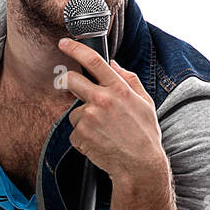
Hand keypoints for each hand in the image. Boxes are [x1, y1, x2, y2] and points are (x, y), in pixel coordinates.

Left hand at [57, 37, 164, 181]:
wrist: (139, 166)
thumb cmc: (144, 135)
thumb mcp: (145, 102)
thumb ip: (129, 80)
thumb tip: (113, 65)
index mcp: (119, 89)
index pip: (93, 61)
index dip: (75, 48)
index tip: (65, 43)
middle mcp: (103, 100)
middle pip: (71, 80)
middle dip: (66, 81)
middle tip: (68, 86)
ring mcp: (90, 117)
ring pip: (75, 111)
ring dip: (83, 120)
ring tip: (103, 131)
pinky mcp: (81, 134)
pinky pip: (75, 131)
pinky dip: (83, 137)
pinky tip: (98, 141)